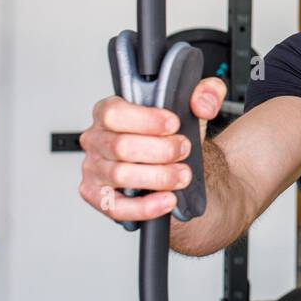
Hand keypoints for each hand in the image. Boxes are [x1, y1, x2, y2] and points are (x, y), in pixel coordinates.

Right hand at [78, 76, 225, 223]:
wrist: (174, 165)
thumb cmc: (172, 136)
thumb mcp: (192, 108)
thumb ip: (206, 93)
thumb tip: (203, 104)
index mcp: (108, 112)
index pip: (114, 113)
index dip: (147, 120)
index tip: (174, 125)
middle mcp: (96, 139)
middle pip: (120, 146)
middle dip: (161, 150)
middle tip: (183, 150)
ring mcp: (94, 169)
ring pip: (120, 175)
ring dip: (159, 177)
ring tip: (182, 175)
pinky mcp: (98, 196)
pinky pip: (116, 206)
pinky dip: (145, 206)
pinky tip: (167, 200)